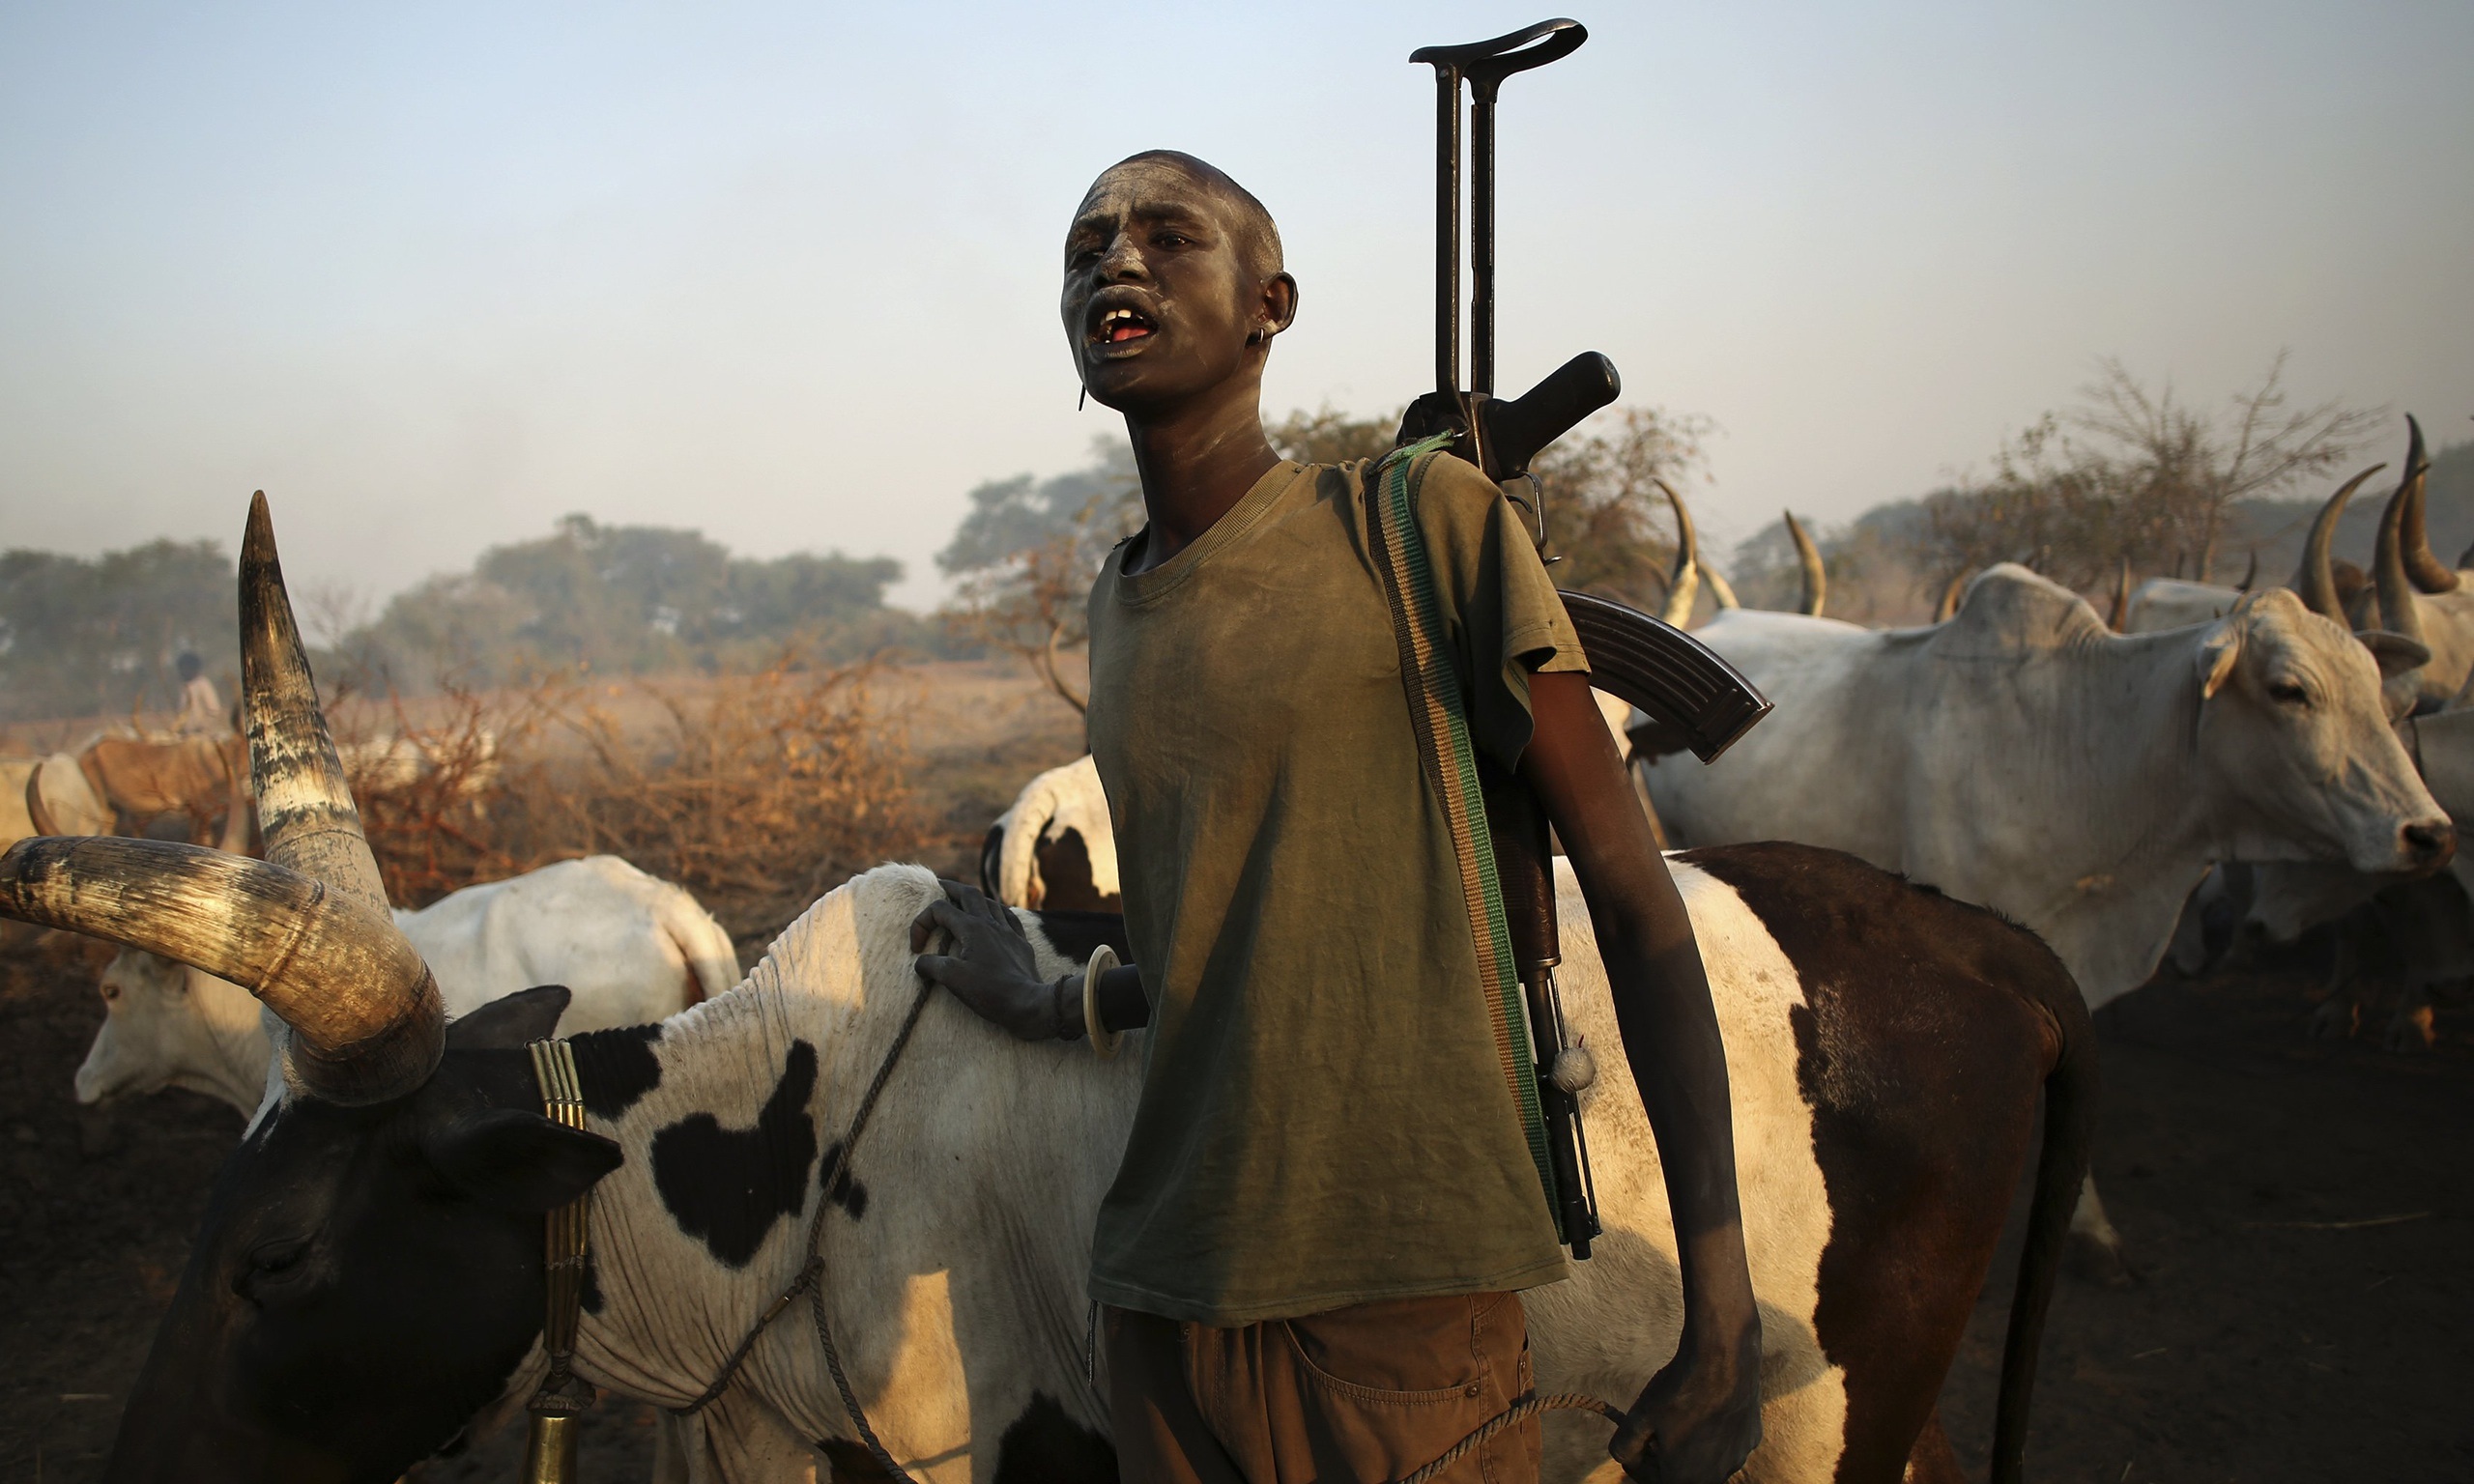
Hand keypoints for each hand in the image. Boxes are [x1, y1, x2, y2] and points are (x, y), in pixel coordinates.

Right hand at [909, 879, 1074, 1040]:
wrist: (1027, 1003)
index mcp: (972, 928)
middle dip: (951, 888)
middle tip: (940, 886)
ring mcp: (1008, 931)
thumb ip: (931, 965)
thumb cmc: (989, 991)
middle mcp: (991, 923)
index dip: (922, 924)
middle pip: (969, 893)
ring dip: (974, 899)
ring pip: (990, 902)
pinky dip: (997, 912)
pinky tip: (995, 917)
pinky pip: (1009, 917)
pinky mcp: (1020, 943)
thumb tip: (921, 962)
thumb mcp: (952, 979)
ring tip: (964, 902)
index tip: (917, 949)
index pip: (940, 910)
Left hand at [1607, 1319, 1761, 1482]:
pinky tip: (1706, 1405)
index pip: (1652, 1481)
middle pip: (1681, 1474)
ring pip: (1705, 1458)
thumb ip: (1624, 1445)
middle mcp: (1717, 1476)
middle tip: (1654, 1428)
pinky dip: (1713, 1431)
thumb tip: (1623, 1456)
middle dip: (1664, 1456)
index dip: (1638, 1462)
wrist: (1724, 1358)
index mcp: (1686, 1479)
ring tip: (1680, 1414)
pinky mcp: (1752, 1438)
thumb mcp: (1639, 1418)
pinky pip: (1727, 1442)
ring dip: (1690, 1444)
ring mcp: (1738, 1457)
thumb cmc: (1680, 1390)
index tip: (1634, 1442)